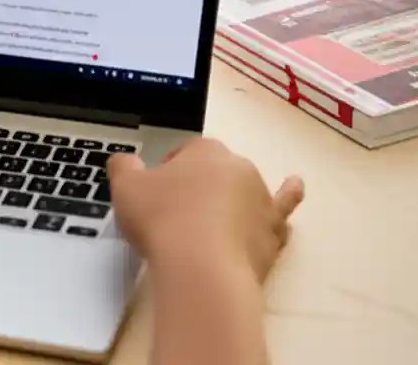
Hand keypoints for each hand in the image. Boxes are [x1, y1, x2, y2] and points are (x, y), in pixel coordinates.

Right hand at [107, 138, 303, 281]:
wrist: (202, 268)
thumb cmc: (161, 220)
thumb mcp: (125, 188)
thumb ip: (123, 167)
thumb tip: (124, 161)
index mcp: (204, 150)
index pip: (185, 152)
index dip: (168, 172)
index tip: (155, 196)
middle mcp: (238, 167)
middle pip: (215, 171)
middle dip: (198, 187)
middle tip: (175, 215)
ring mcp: (261, 199)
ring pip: (244, 191)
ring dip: (231, 201)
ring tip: (211, 221)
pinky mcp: (272, 230)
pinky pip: (282, 209)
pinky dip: (288, 196)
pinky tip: (295, 186)